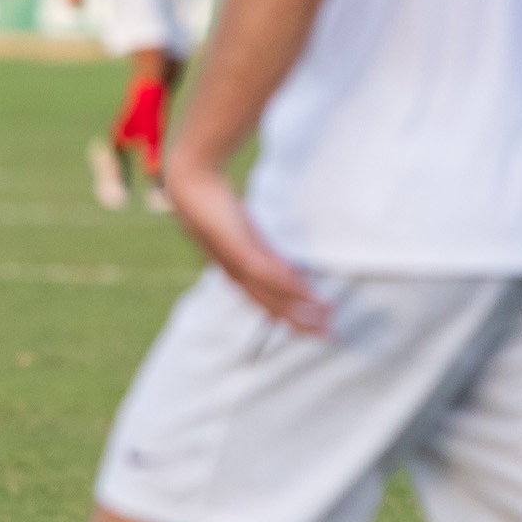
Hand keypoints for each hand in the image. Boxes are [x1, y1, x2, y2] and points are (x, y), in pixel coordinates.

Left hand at [166, 167, 328, 335]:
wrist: (192, 187)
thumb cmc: (219, 209)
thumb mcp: (251, 237)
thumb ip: (270, 256)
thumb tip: (292, 272)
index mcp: (240, 275)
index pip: (270, 305)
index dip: (294, 319)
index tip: (319, 328)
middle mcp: (237, 276)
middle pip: (273, 308)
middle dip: (302, 323)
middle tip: (329, 335)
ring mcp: (237, 265)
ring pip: (272, 296)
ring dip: (301, 309)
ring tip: (326, 316)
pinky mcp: (238, 249)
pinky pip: (266, 273)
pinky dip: (288, 285)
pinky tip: (308, 294)